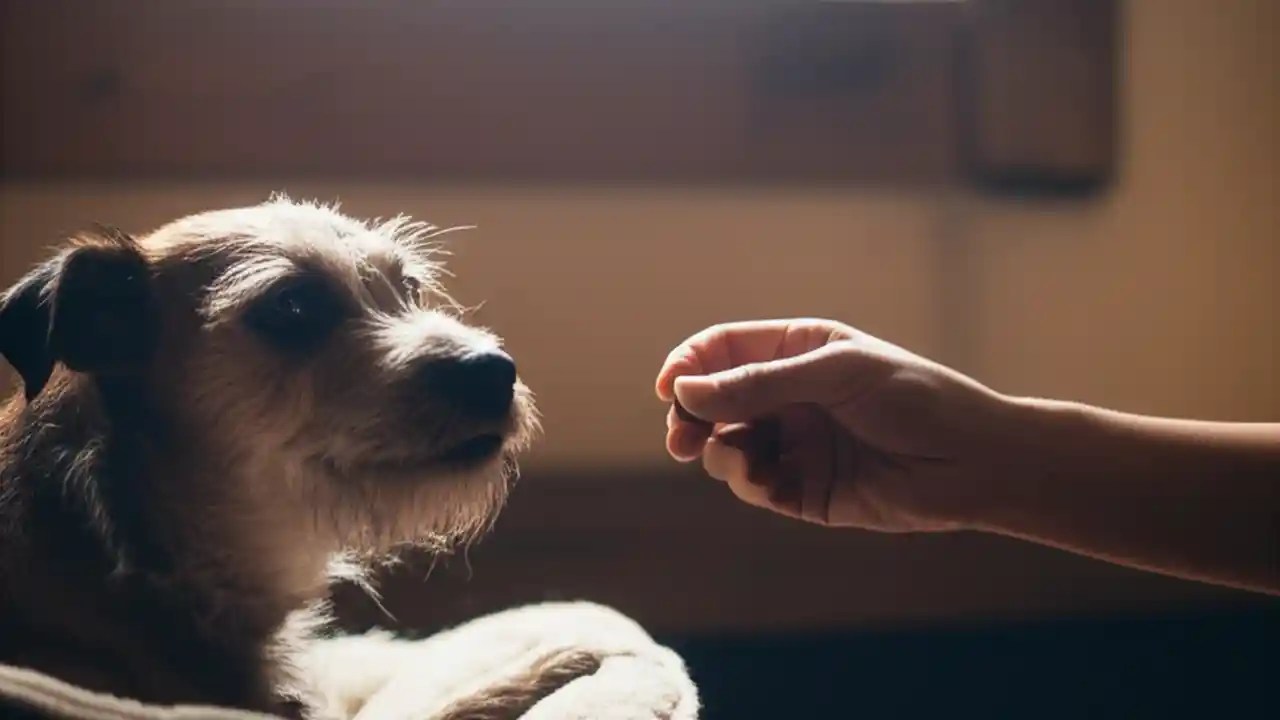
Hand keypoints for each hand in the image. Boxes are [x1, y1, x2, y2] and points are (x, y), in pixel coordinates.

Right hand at [656, 319, 1017, 531]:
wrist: (974, 463)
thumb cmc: (916, 399)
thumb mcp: (835, 375)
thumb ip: (758, 383)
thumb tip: (684, 390)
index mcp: (800, 351)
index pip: (724, 350)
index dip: (690, 365)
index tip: (669, 389)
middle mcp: (791, 396)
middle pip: (715, 401)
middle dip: (691, 418)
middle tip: (681, 439)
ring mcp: (797, 443)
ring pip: (728, 446)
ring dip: (716, 451)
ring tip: (725, 458)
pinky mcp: (804, 491)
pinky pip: (755, 484)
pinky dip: (744, 480)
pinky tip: (754, 477)